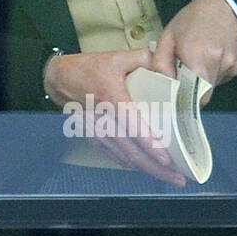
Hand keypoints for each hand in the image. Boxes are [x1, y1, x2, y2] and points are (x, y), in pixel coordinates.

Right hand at [44, 48, 185, 186]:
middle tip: (179, 179)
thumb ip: (144, 58)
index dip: (149, 144)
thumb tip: (167, 66)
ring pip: (124, 157)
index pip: (132, 125)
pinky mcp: (93, 137)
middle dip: (156, 167)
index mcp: (111, 97)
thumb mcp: (115, 57)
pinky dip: (131, 164)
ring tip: (168, 177)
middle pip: (131, 150)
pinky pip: (114, 155)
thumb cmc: (86, 68)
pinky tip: (145, 169)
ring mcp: (96, 131)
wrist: (57, 79)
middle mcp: (103, 119)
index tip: (167, 158)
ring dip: (146, 170)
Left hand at [151, 0, 236, 99]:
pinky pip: (220, 79)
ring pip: (212, 87)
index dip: (184, 99)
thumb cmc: (190, 20)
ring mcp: (231, 64)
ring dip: (201, 81)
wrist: (220, 6)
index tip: (175, 97)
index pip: (193, 94)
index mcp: (196, 54)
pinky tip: (208, 58)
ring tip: (196, 61)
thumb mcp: (167, 37)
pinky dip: (212, 74)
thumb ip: (160, 63)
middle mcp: (217, 61)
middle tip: (182, 76)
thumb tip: (161, 85)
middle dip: (191, 90)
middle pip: (203, 93)